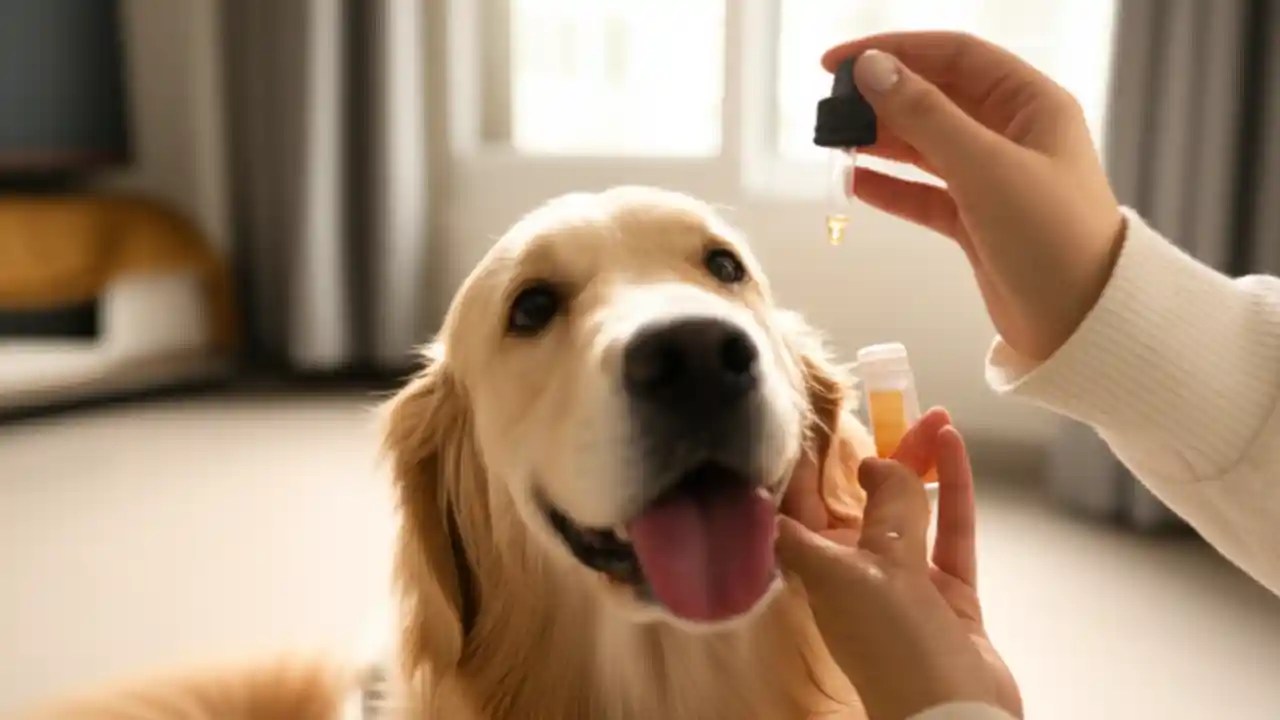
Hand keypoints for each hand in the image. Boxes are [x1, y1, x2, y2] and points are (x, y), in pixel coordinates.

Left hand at [778, 409, 1021, 718]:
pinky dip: (952, 492)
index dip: (803, 460)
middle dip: (877, 453)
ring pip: (909, 511)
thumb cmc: (894, 648)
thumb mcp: (879, 567)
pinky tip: (953, 450)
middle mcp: (855, 574)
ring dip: (919, 465)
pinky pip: (949, 532)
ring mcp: (905, 584)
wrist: (954, 717)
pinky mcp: (948, 596)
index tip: (810, 414)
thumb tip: (880, 462)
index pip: (799, 503)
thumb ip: (886, 507)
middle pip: (861, 501)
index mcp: (817, 569)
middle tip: (893, 404)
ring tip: (935, 416)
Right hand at [825, 32, 1125, 360]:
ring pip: (925, 145)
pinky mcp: (977, 221)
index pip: (954, 56)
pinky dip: (890, 186)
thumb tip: (870, 69)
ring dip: (880, 140)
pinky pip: (924, 192)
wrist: (1083, 326)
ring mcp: (994, 179)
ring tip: (833, 140)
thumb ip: (924, 115)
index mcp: (1032, 104)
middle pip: (936, 98)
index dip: (895, 50)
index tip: (837, 61)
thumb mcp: (985, 168)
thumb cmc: (1050, 237)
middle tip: (829, 105)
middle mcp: (1014, 134)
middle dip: (882, 98)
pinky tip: (854, 182)